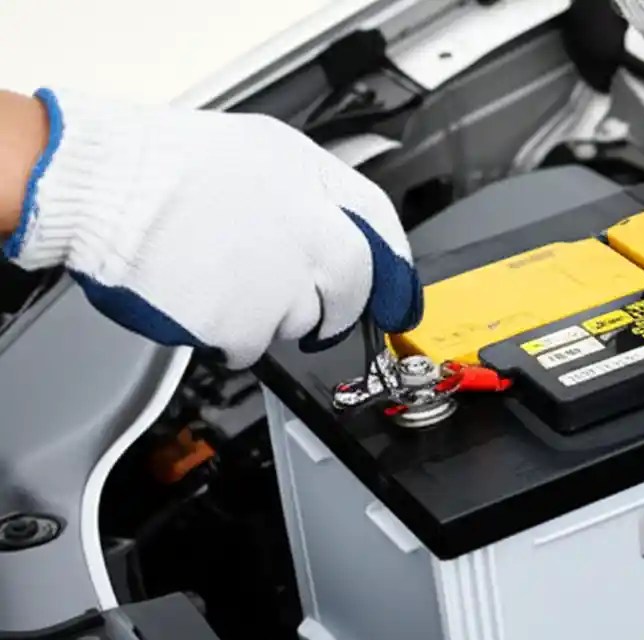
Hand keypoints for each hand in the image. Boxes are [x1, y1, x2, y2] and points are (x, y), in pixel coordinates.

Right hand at [2, 88, 421, 368]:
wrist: (105, 188)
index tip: (397, 299)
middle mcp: (311, 235)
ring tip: (224, 279)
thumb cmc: (164, 162)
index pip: (382, 232)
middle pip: (351, 291)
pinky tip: (203, 301)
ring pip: (298, 322)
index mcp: (316, 185)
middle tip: (312, 313)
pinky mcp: (243, 323)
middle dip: (336, 309)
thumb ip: (311, 190)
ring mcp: (280, 283)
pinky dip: (231, 335)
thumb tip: (338, 226)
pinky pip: (251, 346)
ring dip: (272, 315)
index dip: (394, 271)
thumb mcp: (262, 149)